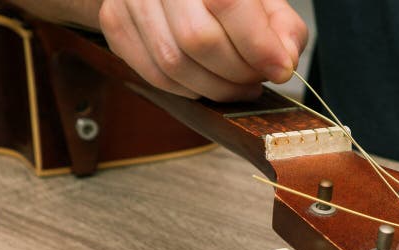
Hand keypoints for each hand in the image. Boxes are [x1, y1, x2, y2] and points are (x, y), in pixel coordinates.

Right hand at [98, 0, 307, 100]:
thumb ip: (283, 27)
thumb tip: (283, 61)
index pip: (228, 3)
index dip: (258, 46)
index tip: (280, 70)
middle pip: (198, 40)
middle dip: (236, 73)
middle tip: (257, 79)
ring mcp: (132, 0)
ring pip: (174, 64)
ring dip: (216, 88)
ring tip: (238, 85)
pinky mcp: (115, 23)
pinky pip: (154, 75)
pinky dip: (189, 90)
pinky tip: (208, 83)